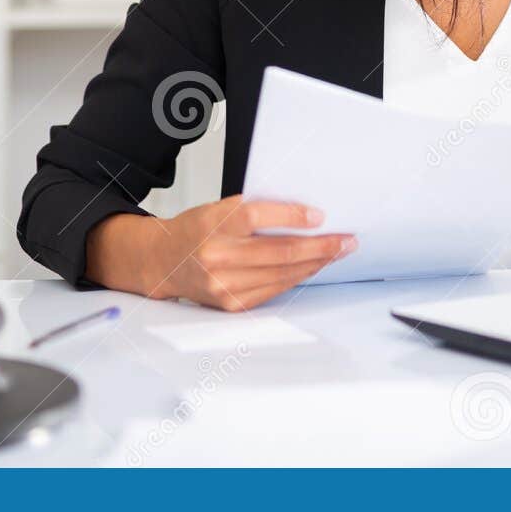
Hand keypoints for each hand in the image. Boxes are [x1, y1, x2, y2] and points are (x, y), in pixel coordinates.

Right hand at [88, 195, 355, 311]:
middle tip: (345, 240)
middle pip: (279, 251)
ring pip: (282, 273)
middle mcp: (217, 256)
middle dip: (320, 246)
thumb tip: (305, 215)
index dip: (292, 216)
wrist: (165, 261)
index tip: (320, 215)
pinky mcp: (231, 303)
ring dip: (315, 263)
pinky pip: (274, 289)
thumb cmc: (196, 229)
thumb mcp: (219, 208)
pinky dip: (297, 277)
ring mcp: (224, 284)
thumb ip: (256, 210)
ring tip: (336, 253)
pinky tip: (312, 267)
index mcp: (213, 224)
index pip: (257, 216)